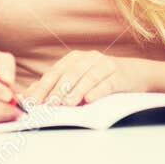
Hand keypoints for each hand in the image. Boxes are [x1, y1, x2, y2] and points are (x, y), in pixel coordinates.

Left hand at [21, 51, 140, 106]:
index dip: (42, 87)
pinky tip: (90, 100)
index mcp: (75, 59)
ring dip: (76, 91)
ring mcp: (105, 64)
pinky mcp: (119, 74)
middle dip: (57, 90)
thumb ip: (56, 86)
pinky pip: (107, 83)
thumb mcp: (79, 80)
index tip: (32, 102)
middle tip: (47, 105)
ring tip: (66, 104)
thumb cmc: (101, 80)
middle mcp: (88, 58)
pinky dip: (97, 91)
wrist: (135, 74)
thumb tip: (29, 97)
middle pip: (69, 74)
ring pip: (87, 77)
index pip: (54, 73)